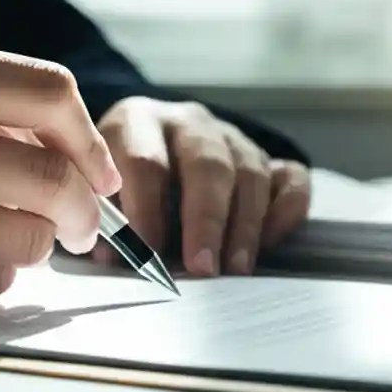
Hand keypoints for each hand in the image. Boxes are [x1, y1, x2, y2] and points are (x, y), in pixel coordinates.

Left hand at [95, 97, 310, 275]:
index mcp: (138, 122)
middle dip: (205, 221)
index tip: (148, 254)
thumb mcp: (99, 191)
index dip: (147, 210)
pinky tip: (267, 246)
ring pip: (250, 173)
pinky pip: (291, 180)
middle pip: (207, 165)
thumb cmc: (118, 186)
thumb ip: (106, 219)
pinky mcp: (269, 157)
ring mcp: (232, 137)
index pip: (146, 161)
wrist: (150, 157)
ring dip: (244, 226)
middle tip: (202, 267)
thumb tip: (114, 256)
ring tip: (235, 269)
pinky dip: (283, 213)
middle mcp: (188, 123)